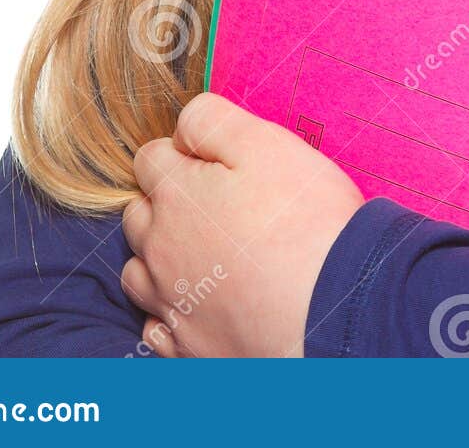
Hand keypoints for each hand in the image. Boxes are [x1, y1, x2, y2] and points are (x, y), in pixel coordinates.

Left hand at [121, 91, 364, 356]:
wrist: (331, 306)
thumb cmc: (305, 219)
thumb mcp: (265, 143)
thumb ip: (212, 121)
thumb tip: (183, 126)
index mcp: (176, 196)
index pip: (148, 158)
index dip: (180, 151)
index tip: (213, 160)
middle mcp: (159, 250)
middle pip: (137, 215)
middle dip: (163, 202)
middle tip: (213, 204)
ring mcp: (170, 303)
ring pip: (137, 273)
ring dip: (158, 258)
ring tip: (201, 254)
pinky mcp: (187, 348)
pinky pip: (155, 327)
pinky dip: (168, 312)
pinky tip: (199, 304)